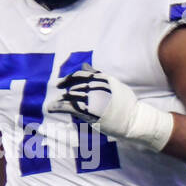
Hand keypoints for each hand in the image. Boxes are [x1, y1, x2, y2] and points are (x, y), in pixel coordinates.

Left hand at [48, 66, 173, 151]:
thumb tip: (84, 65)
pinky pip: (69, 107)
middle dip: (65, 91)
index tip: (61, 83)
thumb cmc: (127, 104)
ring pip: (70, 96)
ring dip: (61, 100)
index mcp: (102, 79)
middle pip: (74, 86)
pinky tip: (51, 108)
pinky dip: (58, 107)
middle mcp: (96, 87)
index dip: (68, 78)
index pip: (79, 75)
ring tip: (53, 104)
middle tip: (59, 95)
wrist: (135, 120)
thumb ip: (98, 75)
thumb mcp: (114, 84)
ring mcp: (92, 99)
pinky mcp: (89, 112)